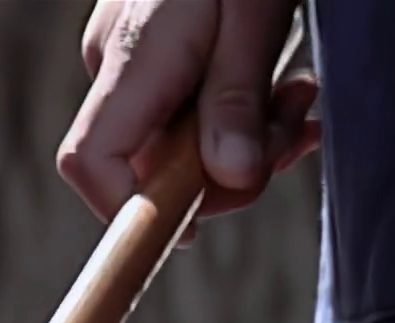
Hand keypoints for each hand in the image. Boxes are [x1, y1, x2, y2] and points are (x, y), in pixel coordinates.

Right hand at [58, 0, 320, 242]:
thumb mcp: (255, 13)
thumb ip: (239, 97)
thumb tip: (230, 180)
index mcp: (132, 57)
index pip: (92, 163)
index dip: (132, 212)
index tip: (198, 228)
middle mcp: (118, 62)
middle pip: (153, 162)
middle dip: (230, 169)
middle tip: (298, 131)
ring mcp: (136, 55)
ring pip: (183, 138)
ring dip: (250, 136)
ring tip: (302, 97)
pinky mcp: (162, 47)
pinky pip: (193, 106)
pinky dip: (242, 110)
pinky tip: (288, 86)